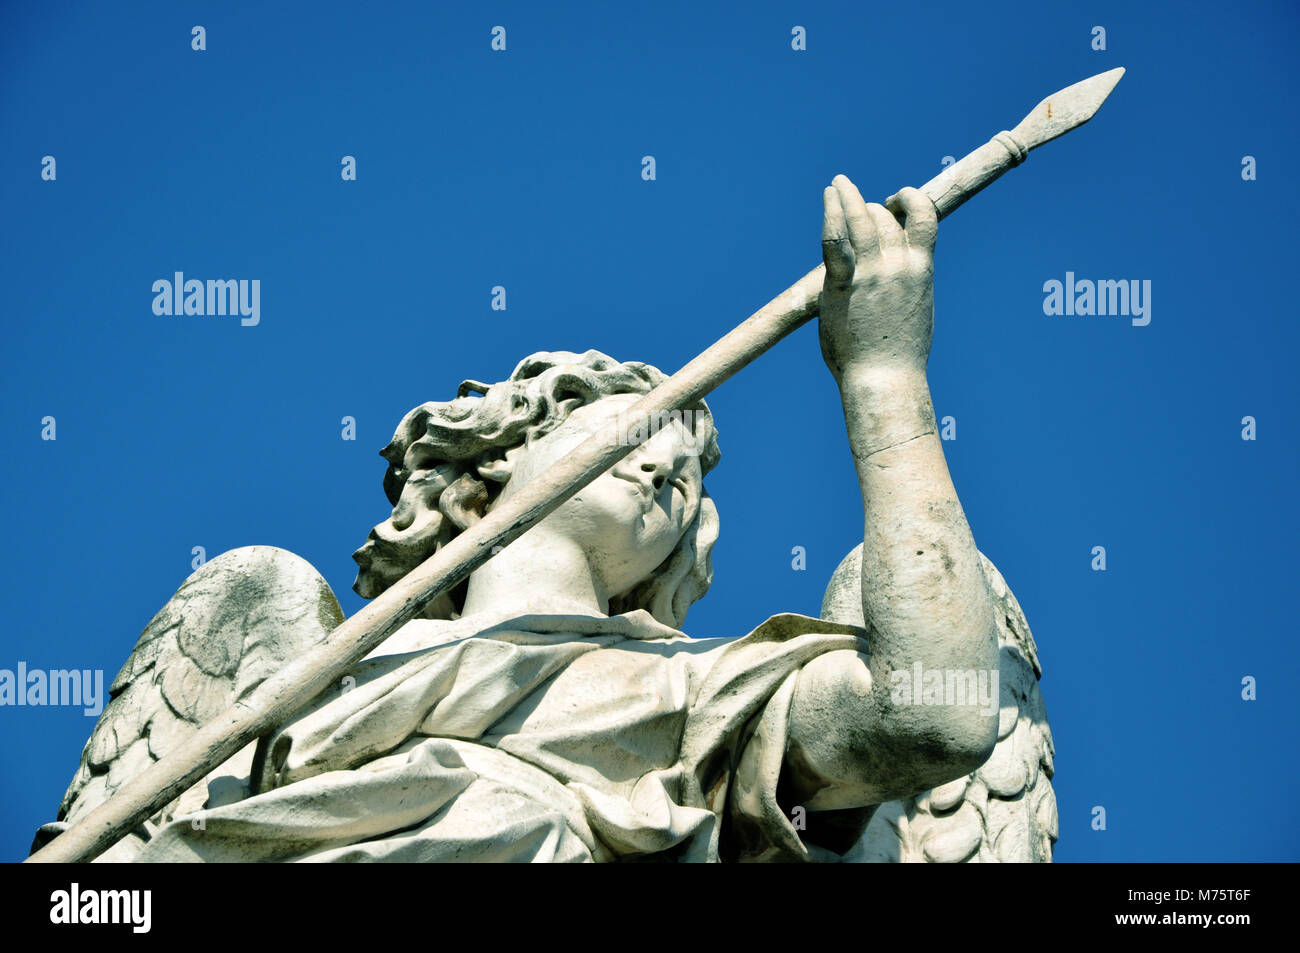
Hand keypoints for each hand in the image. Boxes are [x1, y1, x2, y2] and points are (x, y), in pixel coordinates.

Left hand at [819, 176, 937, 379]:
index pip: (922, 215)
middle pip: (884, 217)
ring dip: (848, 196)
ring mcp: (871, 273)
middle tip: (857, 217)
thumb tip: (898, 275)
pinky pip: (836, 239)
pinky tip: (828, 196)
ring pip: (862, 218)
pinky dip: (832, 213)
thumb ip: (907, 283)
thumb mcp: (915, 307)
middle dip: (870, 209)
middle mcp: (899, 265)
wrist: (885, 378)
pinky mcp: (843, 284)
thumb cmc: (898, 351)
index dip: (909, 199)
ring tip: (837, 183)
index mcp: (921, 269)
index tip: (895, 201)